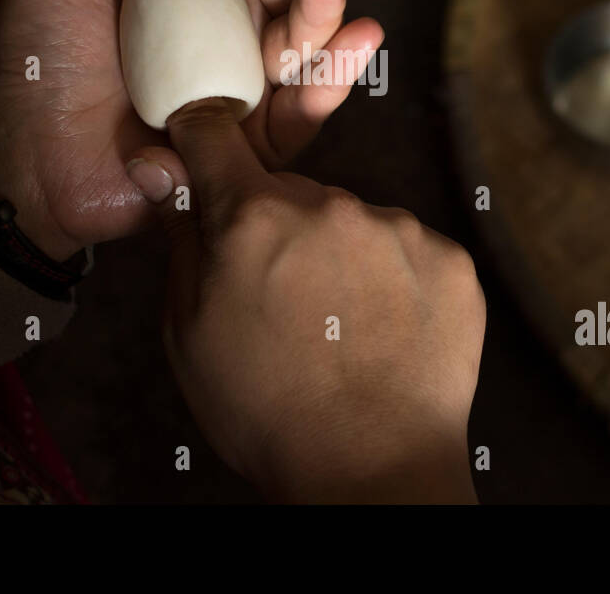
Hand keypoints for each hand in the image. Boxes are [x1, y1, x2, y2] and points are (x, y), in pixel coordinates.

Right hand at [133, 100, 485, 502]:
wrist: (372, 473)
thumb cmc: (267, 412)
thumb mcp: (189, 330)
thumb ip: (181, 236)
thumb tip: (161, 168)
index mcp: (253, 218)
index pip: (215, 135)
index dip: (201, 138)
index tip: (201, 148)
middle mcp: (330, 206)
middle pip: (288, 192)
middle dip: (276, 227)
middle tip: (279, 297)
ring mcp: (397, 230)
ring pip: (351, 219)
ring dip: (339, 253)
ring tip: (336, 326)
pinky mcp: (448, 257)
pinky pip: (405, 247)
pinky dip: (392, 277)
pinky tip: (381, 330)